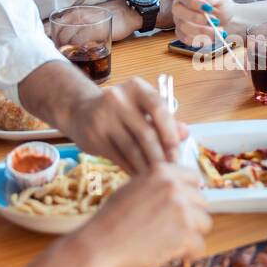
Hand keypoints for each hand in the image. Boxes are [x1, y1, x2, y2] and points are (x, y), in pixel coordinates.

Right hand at [63, 76, 185, 174]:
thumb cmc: (122, 112)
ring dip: (147, 167)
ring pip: (132, 149)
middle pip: (145, 133)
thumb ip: (166, 121)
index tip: (177, 152)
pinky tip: (141, 178)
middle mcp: (117, 98)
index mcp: (136, 87)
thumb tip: (185, 134)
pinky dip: (132, 170)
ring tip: (158, 179)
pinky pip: (119, 158)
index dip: (170, 132)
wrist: (81, 111)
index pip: (158, 107)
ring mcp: (102, 117)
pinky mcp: (93, 136)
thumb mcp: (143, 109)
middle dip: (161, 156)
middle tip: (171, 172)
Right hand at [72, 163, 211, 266]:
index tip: (183, 207)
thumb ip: (157, 186)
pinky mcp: (185, 234)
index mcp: (161, 171)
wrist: (99, 245)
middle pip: (201, 202)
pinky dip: (188, 254)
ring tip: (171, 243)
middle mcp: (174, 187)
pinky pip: (199, 246)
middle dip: (191, 217)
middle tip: (173, 230)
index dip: (189, 195)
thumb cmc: (111, 221)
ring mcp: (182, 210)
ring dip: (191, 235)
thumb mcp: (132, 188)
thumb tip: (181, 190)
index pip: (193, 178)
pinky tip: (173, 255)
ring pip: (205, 223)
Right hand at [172, 0, 234, 48]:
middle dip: (196, 17)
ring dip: (203, 31)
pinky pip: (187, 39)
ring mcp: (179, 21)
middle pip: (178, 10)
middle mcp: (179, 6)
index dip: (192, 1)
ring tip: (220, 31)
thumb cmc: (220, 5)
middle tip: (215, 21)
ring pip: (184, 27)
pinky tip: (214, 37)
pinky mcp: (183, 35)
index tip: (208, 8)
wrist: (226, 21)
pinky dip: (202, 40)